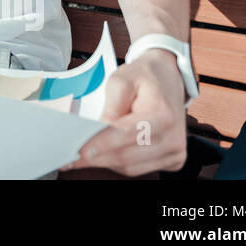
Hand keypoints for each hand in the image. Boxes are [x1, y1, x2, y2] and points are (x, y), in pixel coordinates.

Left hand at [62, 50, 188, 176]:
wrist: (169, 78)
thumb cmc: (144, 77)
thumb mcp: (121, 79)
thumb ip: (111, 106)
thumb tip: (98, 129)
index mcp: (162, 114)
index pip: (126, 134)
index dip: (101, 144)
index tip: (79, 151)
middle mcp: (173, 137)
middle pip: (126, 156)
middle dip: (96, 157)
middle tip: (70, 157)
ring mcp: (175, 151)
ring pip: (130, 167)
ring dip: (104, 161)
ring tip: (83, 154)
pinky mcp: (173, 160)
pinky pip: (137, 168)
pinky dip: (118, 163)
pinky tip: (105, 152)